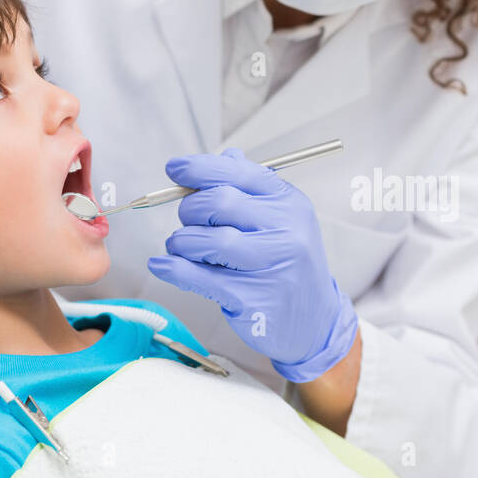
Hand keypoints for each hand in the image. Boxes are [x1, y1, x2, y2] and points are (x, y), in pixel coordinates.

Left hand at [147, 147, 357, 381]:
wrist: (315, 321)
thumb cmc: (288, 264)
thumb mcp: (280, 220)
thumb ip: (249, 188)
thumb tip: (223, 156)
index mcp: (289, 203)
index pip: (239, 172)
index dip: (200, 168)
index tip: (175, 168)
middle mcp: (285, 230)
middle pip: (220, 202)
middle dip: (190, 208)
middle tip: (187, 220)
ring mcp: (272, 266)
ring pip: (210, 240)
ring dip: (183, 241)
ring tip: (182, 246)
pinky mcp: (253, 299)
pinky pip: (202, 278)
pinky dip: (174, 269)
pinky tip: (162, 265)